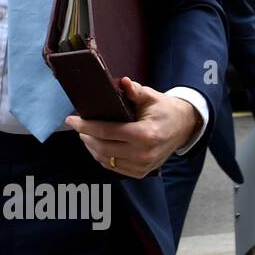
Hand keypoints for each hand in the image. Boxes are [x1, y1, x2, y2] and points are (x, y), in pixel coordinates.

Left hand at [65, 77, 201, 178]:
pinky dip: (103, 157)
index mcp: (145, 134)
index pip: (106, 132)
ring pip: (106, 160)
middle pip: (102, 148)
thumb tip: (123, 82)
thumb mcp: (152, 96)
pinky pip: (114, 167)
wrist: (184, 127)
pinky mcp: (142, 172)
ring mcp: (143, 166)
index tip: (70, 120)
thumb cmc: (165, 110)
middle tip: (78, 127)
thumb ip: (135, 91)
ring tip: (86, 135)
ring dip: (92, 148)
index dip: (84, 126)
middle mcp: (144, 153)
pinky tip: (98, 146)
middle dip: (85, 137)